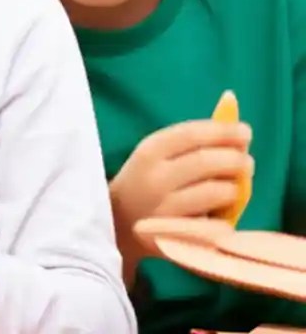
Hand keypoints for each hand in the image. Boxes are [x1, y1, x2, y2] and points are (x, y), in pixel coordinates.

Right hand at [110, 119, 252, 258]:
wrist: (117, 224)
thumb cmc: (147, 182)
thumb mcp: (156, 156)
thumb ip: (191, 142)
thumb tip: (236, 127)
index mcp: (149, 152)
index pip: (191, 134)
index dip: (223, 131)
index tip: (245, 132)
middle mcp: (154, 179)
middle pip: (207, 161)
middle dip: (236, 159)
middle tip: (246, 162)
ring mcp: (164, 209)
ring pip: (217, 192)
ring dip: (235, 188)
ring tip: (234, 188)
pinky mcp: (176, 236)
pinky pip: (217, 225)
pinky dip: (226, 219)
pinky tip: (221, 216)